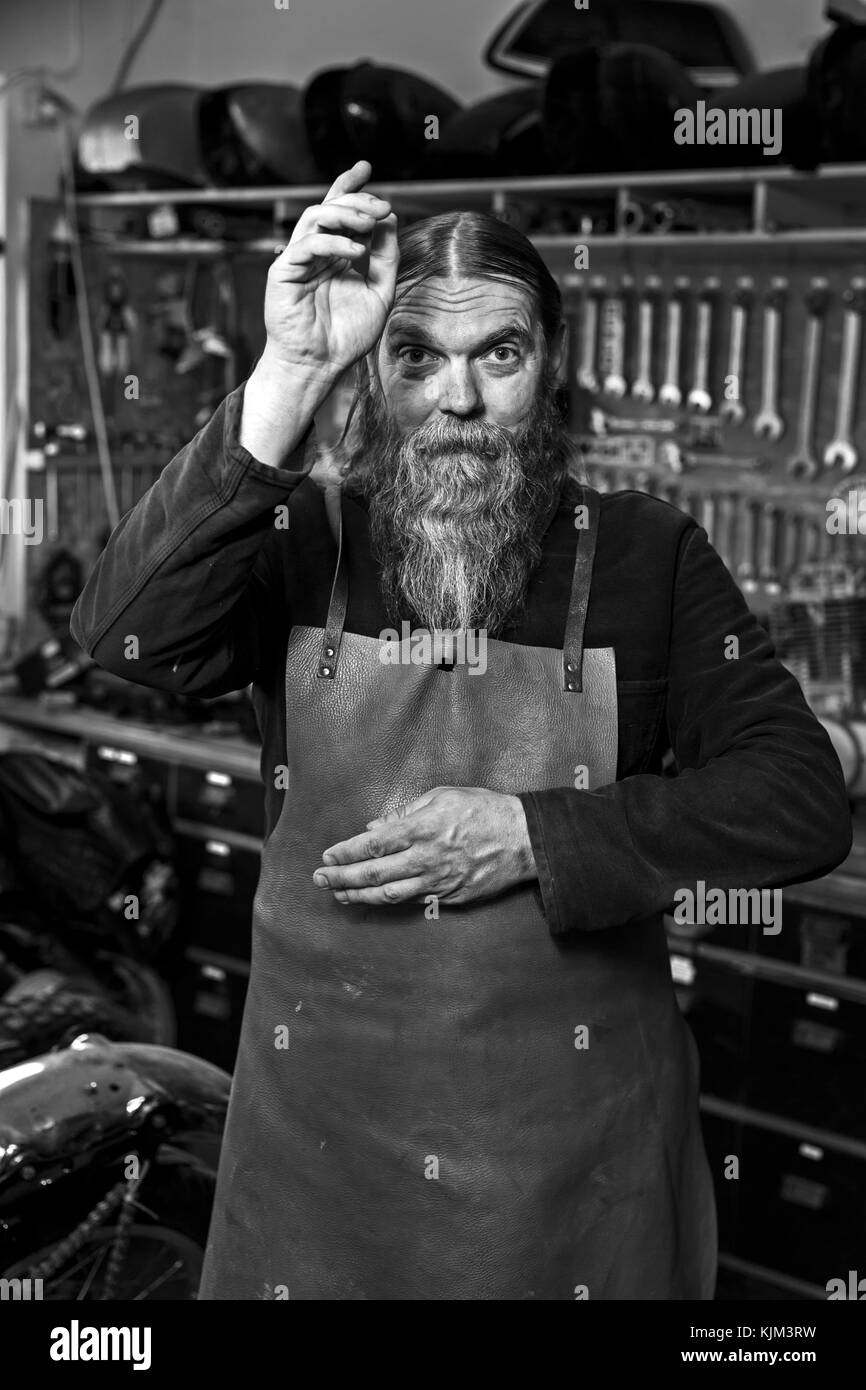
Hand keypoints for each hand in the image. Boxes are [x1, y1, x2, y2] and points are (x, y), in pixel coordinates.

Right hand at [263, 159, 397, 376]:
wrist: (321, 364)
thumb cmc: (346, 335)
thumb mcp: (380, 292)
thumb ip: (386, 258)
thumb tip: (390, 220)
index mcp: (336, 254)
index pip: (341, 212)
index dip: (351, 188)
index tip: (365, 168)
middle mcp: (317, 252)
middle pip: (330, 208)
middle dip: (357, 200)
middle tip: (381, 204)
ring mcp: (299, 260)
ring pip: (316, 217)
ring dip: (345, 213)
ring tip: (369, 222)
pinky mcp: (284, 272)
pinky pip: (306, 245)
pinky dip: (332, 242)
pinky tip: (355, 251)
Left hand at [312, 787, 536, 907]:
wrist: (524, 839)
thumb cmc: (484, 810)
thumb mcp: (443, 796)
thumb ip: (405, 812)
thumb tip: (375, 828)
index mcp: (422, 828)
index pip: (373, 844)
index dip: (346, 853)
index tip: (328, 857)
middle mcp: (426, 857)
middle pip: (374, 873)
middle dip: (342, 877)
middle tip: (320, 880)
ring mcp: (438, 881)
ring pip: (390, 894)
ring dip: (359, 896)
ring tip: (339, 895)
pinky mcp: (450, 897)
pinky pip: (414, 901)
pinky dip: (390, 900)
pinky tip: (375, 899)